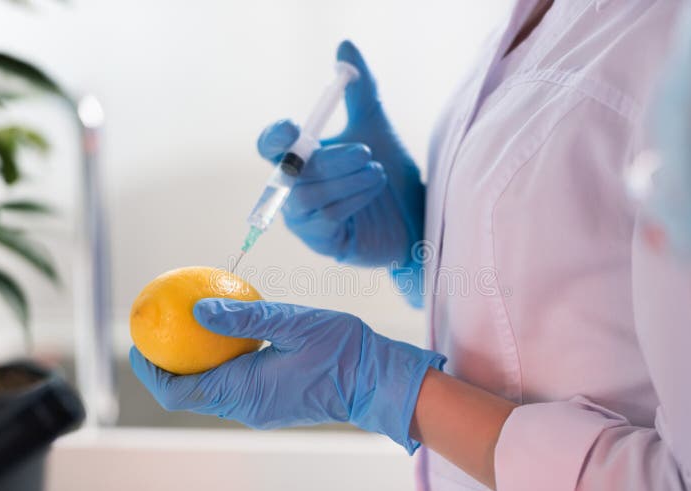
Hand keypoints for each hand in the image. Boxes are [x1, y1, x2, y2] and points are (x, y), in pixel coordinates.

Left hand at [130, 298, 444, 452]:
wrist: (378, 383)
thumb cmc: (343, 350)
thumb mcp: (293, 322)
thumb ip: (243, 317)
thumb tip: (197, 309)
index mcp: (246, 391)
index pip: (180, 391)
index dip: (151, 371)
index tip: (138, 344)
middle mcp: (247, 408)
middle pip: (189, 394)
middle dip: (166, 366)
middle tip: (156, 331)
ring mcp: (260, 410)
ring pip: (211, 392)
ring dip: (192, 366)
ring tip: (183, 331)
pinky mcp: (272, 404)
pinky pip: (233, 388)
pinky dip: (217, 366)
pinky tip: (223, 339)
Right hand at [257, 40, 424, 267]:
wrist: (418, 214)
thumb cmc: (389, 171)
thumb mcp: (376, 125)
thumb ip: (360, 89)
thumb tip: (345, 46)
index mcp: (301, 158)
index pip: (271, 146)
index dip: (275, 136)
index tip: (293, 127)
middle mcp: (296, 189)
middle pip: (292, 172)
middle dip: (329, 160)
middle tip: (366, 151)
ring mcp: (307, 220)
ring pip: (308, 197)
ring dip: (346, 181)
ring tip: (378, 171)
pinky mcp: (325, 243)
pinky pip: (326, 219)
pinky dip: (352, 200)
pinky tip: (375, 188)